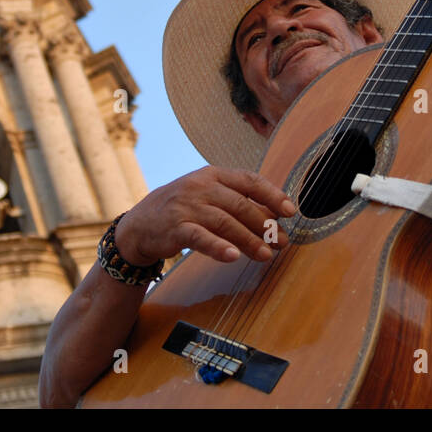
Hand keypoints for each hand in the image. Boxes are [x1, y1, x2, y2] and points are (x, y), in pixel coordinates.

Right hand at [113, 166, 297, 267]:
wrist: (140, 224)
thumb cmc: (182, 209)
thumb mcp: (208, 196)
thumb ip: (237, 202)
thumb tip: (274, 216)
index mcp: (213, 175)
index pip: (249, 180)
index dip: (272, 195)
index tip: (291, 211)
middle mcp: (200, 186)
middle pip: (240, 204)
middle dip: (265, 224)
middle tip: (282, 241)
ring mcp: (187, 206)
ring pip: (225, 222)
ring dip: (249, 240)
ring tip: (266, 254)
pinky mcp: (175, 228)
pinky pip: (200, 237)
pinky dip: (218, 247)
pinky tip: (233, 257)